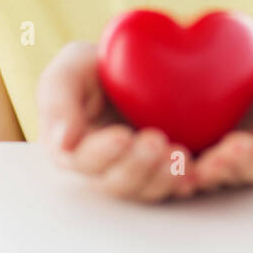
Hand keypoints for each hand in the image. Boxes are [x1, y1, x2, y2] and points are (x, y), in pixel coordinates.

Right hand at [35, 41, 197, 202]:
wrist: (135, 62)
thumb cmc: (94, 66)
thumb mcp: (70, 69)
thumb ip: (58, 101)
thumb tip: (63, 143)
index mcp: (73, 147)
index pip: (83, 160)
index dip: (103, 152)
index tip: (123, 136)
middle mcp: (103, 167)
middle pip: (117, 182)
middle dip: (138, 165)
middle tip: (156, 141)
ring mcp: (136, 171)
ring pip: (145, 190)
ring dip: (163, 177)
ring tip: (180, 155)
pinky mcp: (164, 170)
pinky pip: (175, 186)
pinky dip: (185, 182)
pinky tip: (195, 174)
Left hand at [188, 38, 252, 192]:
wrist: (235, 61)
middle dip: (244, 162)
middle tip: (231, 151)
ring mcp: (235, 163)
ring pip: (228, 176)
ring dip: (217, 173)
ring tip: (206, 165)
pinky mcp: (204, 160)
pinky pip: (197, 173)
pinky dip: (188, 175)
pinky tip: (179, 169)